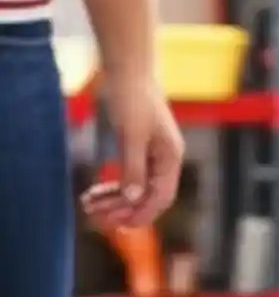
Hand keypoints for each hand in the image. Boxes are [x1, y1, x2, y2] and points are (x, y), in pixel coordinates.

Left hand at [81, 76, 184, 229]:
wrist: (129, 71)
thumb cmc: (133, 99)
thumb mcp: (131, 135)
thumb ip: (133, 167)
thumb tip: (133, 198)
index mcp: (171, 157)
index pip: (161, 197)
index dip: (140, 214)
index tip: (117, 225)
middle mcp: (166, 159)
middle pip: (149, 197)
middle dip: (124, 210)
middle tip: (95, 217)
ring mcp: (154, 155)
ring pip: (138, 188)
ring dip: (115, 200)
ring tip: (88, 204)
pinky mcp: (140, 149)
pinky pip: (130, 176)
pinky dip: (114, 186)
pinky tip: (96, 191)